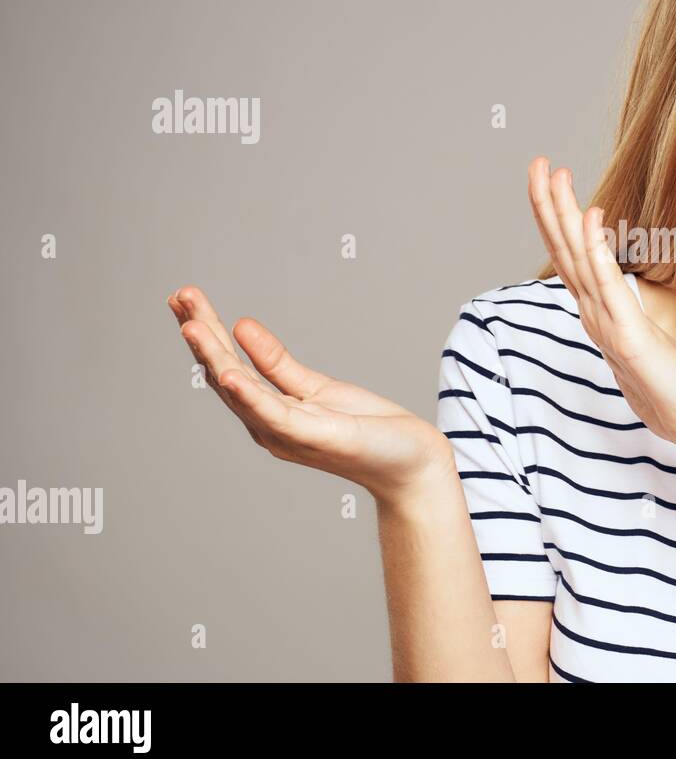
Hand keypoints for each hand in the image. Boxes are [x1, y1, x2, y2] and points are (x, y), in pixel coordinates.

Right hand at [167, 286, 450, 506]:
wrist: (413, 463)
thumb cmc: (367, 430)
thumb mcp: (317, 387)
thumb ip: (277, 363)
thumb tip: (241, 326)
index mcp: (268, 413)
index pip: (228, 366)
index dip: (206, 332)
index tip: (185, 298)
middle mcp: (268, 427)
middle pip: (225, 375)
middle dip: (202, 335)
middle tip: (180, 295)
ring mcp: (289, 434)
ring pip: (242, 391)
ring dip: (214, 358)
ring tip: (191, 326)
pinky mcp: (314, 437)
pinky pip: (275, 413)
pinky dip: (249, 395)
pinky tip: (228, 372)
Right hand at [526, 157, 675, 475]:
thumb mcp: (644, 347)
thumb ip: (624, 322)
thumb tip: (613, 303)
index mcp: (602, 315)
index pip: (570, 258)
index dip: (555, 217)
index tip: (548, 177)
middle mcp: (599, 318)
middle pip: (564, 253)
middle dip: (547, 206)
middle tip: (537, 163)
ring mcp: (612, 329)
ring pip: (577, 264)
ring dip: (563, 217)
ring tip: (554, 177)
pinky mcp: (631, 342)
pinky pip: (610, 290)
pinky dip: (597, 253)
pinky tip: (591, 218)